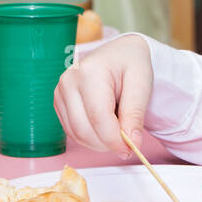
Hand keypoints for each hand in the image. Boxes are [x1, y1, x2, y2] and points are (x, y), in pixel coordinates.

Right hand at [53, 35, 152, 157]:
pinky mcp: (59, 102)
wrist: (121, 52)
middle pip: (84, 129)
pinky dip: (90, 137)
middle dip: (107, 144)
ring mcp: (60, 91)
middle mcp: (69, 81)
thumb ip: (135, 114)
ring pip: (76, 134)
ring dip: (98, 143)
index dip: (114, 140)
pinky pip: (72, 130)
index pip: (98, 118)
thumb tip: (132, 143)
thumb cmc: (132, 63)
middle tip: (127, 146)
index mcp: (89, 72)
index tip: (130, 149)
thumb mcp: (142, 84)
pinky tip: (105, 128)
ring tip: (118, 133)